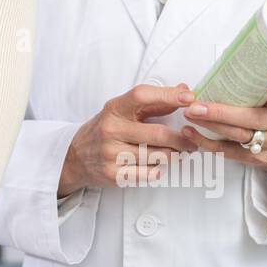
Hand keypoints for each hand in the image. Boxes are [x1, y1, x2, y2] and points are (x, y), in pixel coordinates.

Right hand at [59, 83, 199, 193]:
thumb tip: (184, 91)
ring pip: (158, 156)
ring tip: (176, 153)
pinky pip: (150, 174)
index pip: (142, 96)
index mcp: (113, 109)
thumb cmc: (105, 130)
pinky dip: (158, 170)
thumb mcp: (121, 111)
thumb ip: (153, 102)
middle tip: (192, 140)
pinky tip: (156, 165)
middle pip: (158, 134)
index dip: (168, 95)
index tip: (189, 97)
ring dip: (173, 155)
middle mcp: (111, 130)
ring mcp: (111, 154)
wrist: (75, 158)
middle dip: (182, 139)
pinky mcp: (114, 175)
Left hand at [180, 81, 266, 178]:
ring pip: (237, 134)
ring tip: (190, 115)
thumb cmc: (259, 109)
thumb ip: (250, 80)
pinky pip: (228, 150)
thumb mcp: (260, 91)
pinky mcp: (256, 157)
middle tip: (196, 106)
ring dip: (209, 125)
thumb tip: (222, 60)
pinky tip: (190, 132)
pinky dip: (205, 141)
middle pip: (252, 118)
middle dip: (220, 113)